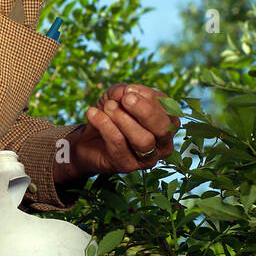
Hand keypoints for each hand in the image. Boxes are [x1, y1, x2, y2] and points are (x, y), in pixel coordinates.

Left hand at [60, 83, 180, 180]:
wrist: (87, 140)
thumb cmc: (109, 115)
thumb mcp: (116, 97)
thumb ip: (123, 91)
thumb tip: (126, 92)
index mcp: (167, 123)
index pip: (167, 109)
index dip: (148, 96)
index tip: (128, 90)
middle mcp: (163, 143)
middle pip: (163, 128)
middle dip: (145, 111)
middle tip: (126, 98)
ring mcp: (148, 158)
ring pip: (143, 140)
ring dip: (124, 119)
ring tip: (108, 106)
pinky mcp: (128, 166)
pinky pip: (119, 144)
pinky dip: (106, 126)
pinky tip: (93, 113)